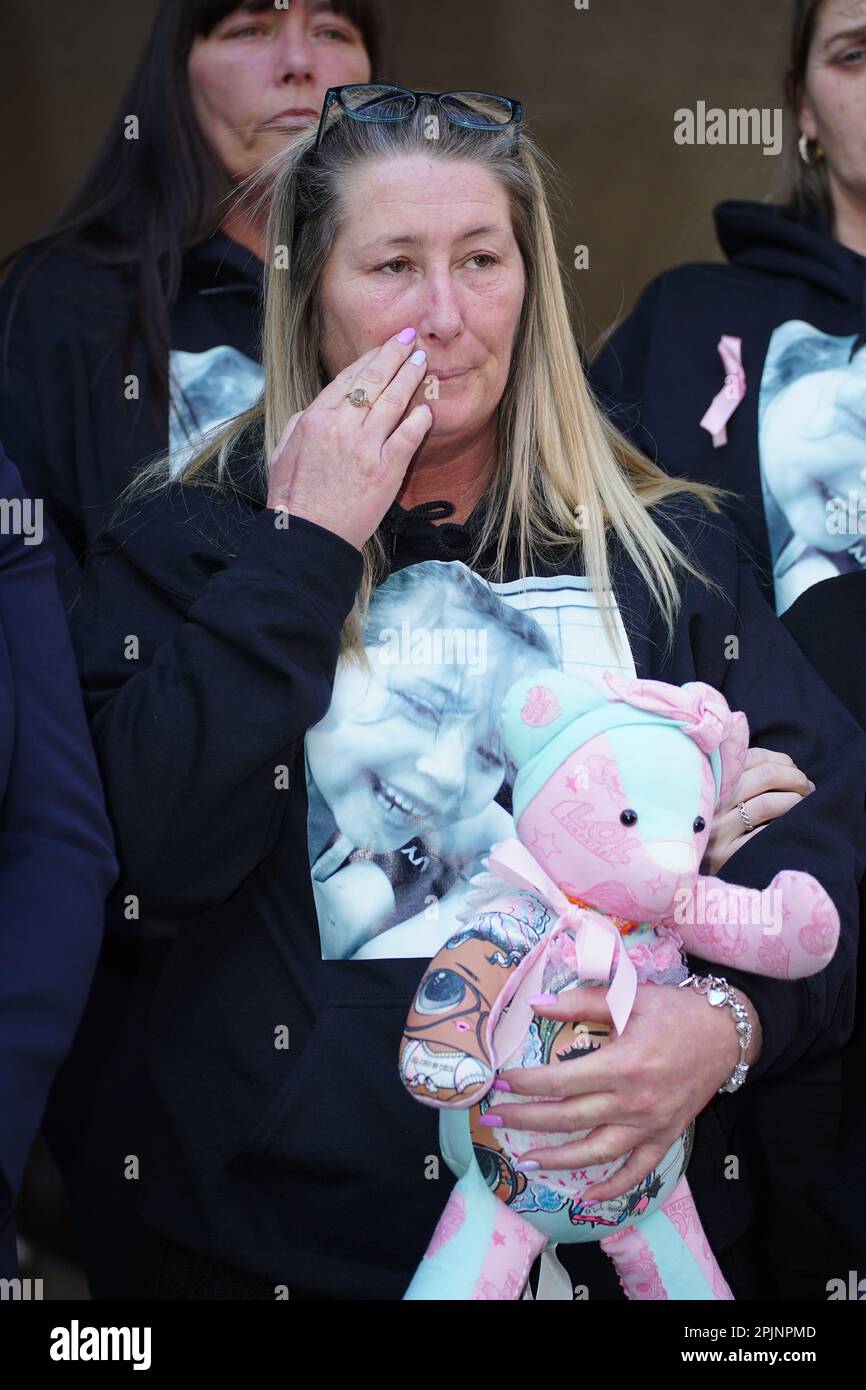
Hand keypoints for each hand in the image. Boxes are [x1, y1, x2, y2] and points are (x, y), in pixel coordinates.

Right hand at [266, 328, 432, 549]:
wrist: (307, 536)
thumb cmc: (292, 500)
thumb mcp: (283, 452)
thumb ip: (300, 425)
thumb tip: (316, 409)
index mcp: (314, 419)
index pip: (347, 378)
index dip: (369, 358)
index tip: (384, 347)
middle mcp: (341, 427)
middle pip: (373, 381)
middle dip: (394, 355)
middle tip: (411, 340)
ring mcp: (365, 447)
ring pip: (393, 402)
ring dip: (410, 378)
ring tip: (422, 363)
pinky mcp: (386, 470)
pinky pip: (407, 437)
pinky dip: (419, 420)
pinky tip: (428, 409)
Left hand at [489, 981, 760, 1202]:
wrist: (727, 1033)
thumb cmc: (675, 1012)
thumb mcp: (629, 997)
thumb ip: (580, 1002)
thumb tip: (534, 1004)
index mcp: (622, 1065)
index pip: (561, 1081)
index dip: (527, 1084)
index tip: (501, 1082)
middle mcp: (633, 1102)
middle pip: (569, 1118)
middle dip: (526, 1120)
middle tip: (494, 1121)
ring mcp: (650, 1125)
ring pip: (596, 1152)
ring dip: (557, 1160)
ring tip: (524, 1160)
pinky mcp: (665, 1138)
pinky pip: (637, 1172)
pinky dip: (612, 1188)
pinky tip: (585, 1197)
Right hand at [703, 746, 814, 874]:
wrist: (685, 865)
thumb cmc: (712, 826)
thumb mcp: (718, 796)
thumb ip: (742, 777)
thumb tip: (787, 765)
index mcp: (710, 780)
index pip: (752, 757)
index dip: (781, 761)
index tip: (794, 770)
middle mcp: (711, 802)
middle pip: (765, 776)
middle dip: (795, 778)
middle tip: (806, 787)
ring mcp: (718, 830)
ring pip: (767, 803)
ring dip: (795, 801)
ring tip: (803, 805)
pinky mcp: (726, 855)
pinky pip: (764, 833)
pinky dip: (784, 825)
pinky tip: (791, 826)